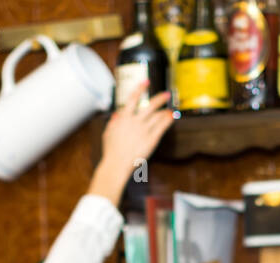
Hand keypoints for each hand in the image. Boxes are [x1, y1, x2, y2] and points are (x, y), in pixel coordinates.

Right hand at [87, 82, 174, 205]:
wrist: (117, 164)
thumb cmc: (111, 151)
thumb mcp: (108, 133)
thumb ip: (113, 122)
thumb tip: (118, 114)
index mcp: (123, 118)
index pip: (133, 98)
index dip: (140, 88)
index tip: (146, 82)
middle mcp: (135, 121)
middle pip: (150, 105)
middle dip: (160, 98)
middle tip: (166, 94)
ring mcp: (144, 130)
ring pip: (158, 116)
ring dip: (165, 110)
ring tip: (169, 109)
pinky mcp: (151, 140)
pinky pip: (162, 127)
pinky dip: (167, 120)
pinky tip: (171, 116)